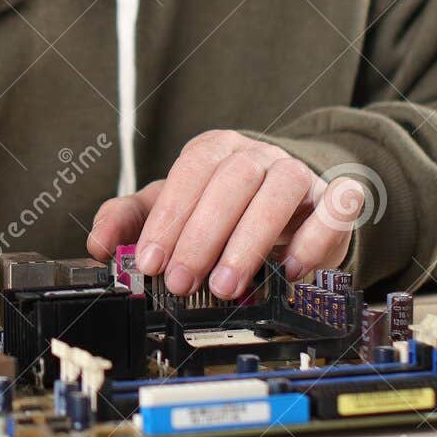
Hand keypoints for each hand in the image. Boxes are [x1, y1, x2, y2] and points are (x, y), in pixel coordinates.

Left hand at [87, 130, 366, 298]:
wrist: (291, 204)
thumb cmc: (224, 208)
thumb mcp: (173, 210)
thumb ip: (132, 220)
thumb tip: (98, 244)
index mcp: (215, 151)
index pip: (189, 173)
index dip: (168, 218)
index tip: (151, 262)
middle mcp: (258, 156)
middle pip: (232, 180)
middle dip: (202, 235)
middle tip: (182, 282)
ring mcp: (300, 174)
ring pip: (280, 190)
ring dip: (250, 240)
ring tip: (226, 286)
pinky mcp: (334, 198)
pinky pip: (338, 204)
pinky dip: (317, 237)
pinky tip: (291, 270)